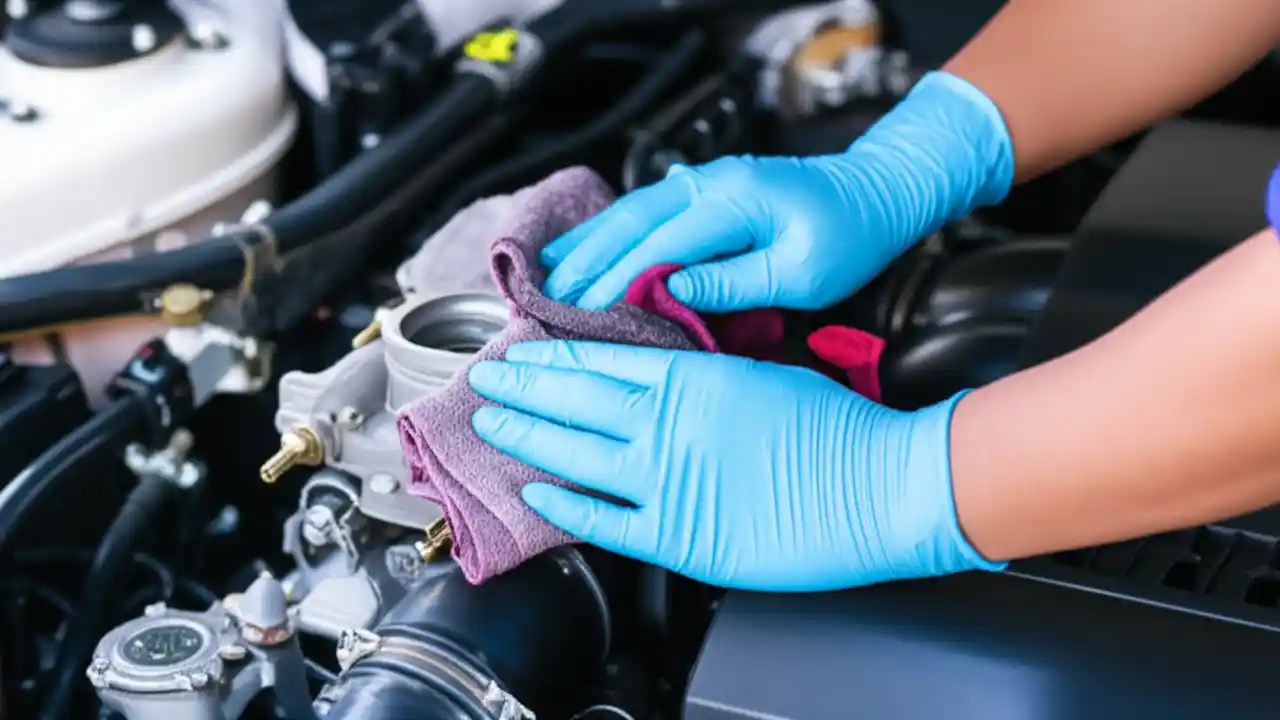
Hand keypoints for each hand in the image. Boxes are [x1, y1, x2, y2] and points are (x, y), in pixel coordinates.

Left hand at [467, 340, 1002, 591]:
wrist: (881, 484)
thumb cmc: (838, 428)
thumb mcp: (763, 373)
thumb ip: (703, 376)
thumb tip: (663, 376)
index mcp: (691, 378)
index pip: (598, 361)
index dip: (549, 357)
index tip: (517, 350)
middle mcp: (668, 424)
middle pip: (573, 400)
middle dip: (520, 389)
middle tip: (482, 380)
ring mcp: (668, 479)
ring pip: (574, 454)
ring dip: (526, 436)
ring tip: (491, 424)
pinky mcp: (681, 533)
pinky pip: (605, 520)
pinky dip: (565, 506)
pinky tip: (535, 493)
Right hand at [541, 71, 1013, 311]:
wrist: (879, 191)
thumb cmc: (851, 234)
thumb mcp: (806, 271)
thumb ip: (738, 282)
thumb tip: (676, 292)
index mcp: (732, 201)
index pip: (655, 246)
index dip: (610, 282)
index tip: (574, 315)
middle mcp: (707, 184)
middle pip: (628, 225)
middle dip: (581, 266)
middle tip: (539, 304)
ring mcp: (702, 182)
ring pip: (626, 214)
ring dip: (584, 247)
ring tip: (542, 279)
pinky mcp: (703, 191)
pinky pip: (642, 211)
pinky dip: (605, 233)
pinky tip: (579, 251)